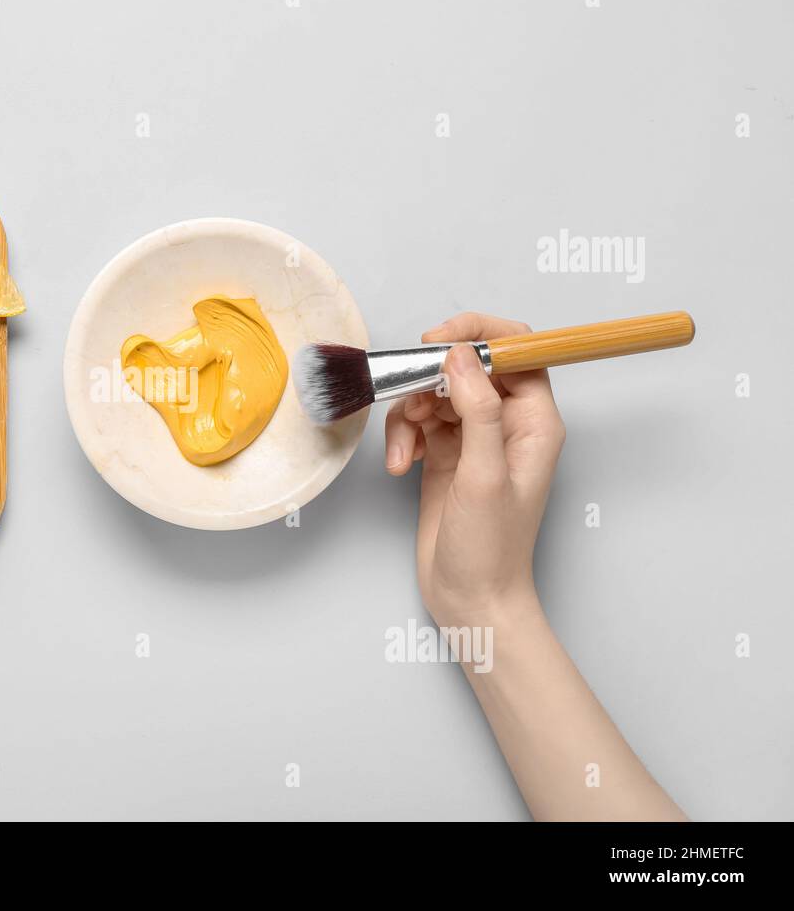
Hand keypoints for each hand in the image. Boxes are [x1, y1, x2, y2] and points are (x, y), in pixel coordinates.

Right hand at [384, 313, 565, 627]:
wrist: (471, 599)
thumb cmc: (491, 549)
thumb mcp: (484, 476)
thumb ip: (476, 411)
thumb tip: (461, 357)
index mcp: (534, 422)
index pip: (517, 350)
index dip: (480, 336)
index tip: (440, 342)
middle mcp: (506, 424)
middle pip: (468, 367)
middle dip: (431, 378)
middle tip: (410, 397)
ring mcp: (473, 439)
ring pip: (435, 393)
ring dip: (410, 413)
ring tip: (405, 451)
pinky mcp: (445, 456)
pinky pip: (418, 423)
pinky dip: (402, 437)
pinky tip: (400, 465)